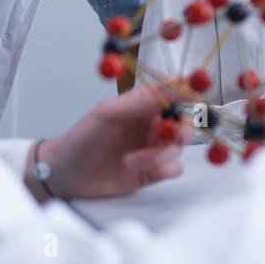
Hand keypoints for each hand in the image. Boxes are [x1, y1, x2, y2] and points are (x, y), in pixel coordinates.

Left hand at [33, 86, 192, 200]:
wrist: (65, 174)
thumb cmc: (82, 137)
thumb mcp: (107, 114)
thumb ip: (140, 102)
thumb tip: (173, 88)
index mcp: (143, 104)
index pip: (174, 92)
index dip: (189, 89)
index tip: (199, 89)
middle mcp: (153, 124)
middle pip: (185, 122)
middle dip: (184, 130)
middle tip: (176, 137)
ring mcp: (153, 148)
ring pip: (178, 148)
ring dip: (160, 155)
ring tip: (131, 161)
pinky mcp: (153, 171)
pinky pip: (174, 168)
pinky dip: (168, 168)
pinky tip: (151, 171)